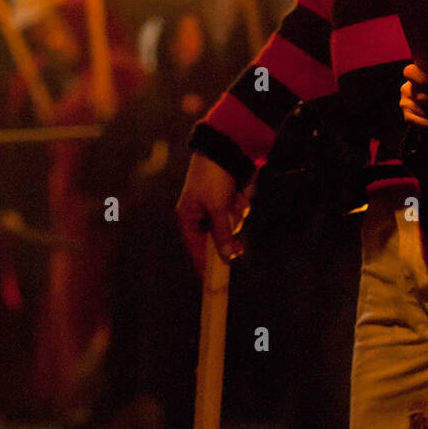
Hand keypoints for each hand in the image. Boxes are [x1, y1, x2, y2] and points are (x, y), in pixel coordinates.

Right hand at [176, 152, 251, 274]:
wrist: (225, 149)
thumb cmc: (213, 178)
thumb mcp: (217, 208)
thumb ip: (222, 233)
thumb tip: (226, 255)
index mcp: (188, 216)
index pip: (195, 246)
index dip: (203, 262)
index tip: (212, 279)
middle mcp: (199, 212)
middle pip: (216, 237)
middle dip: (228, 234)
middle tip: (239, 248)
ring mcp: (214, 205)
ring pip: (229, 224)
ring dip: (235, 216)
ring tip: (234, 202)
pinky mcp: (226, 198)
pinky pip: (236, 211)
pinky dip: (239, 205)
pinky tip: (238, 194)